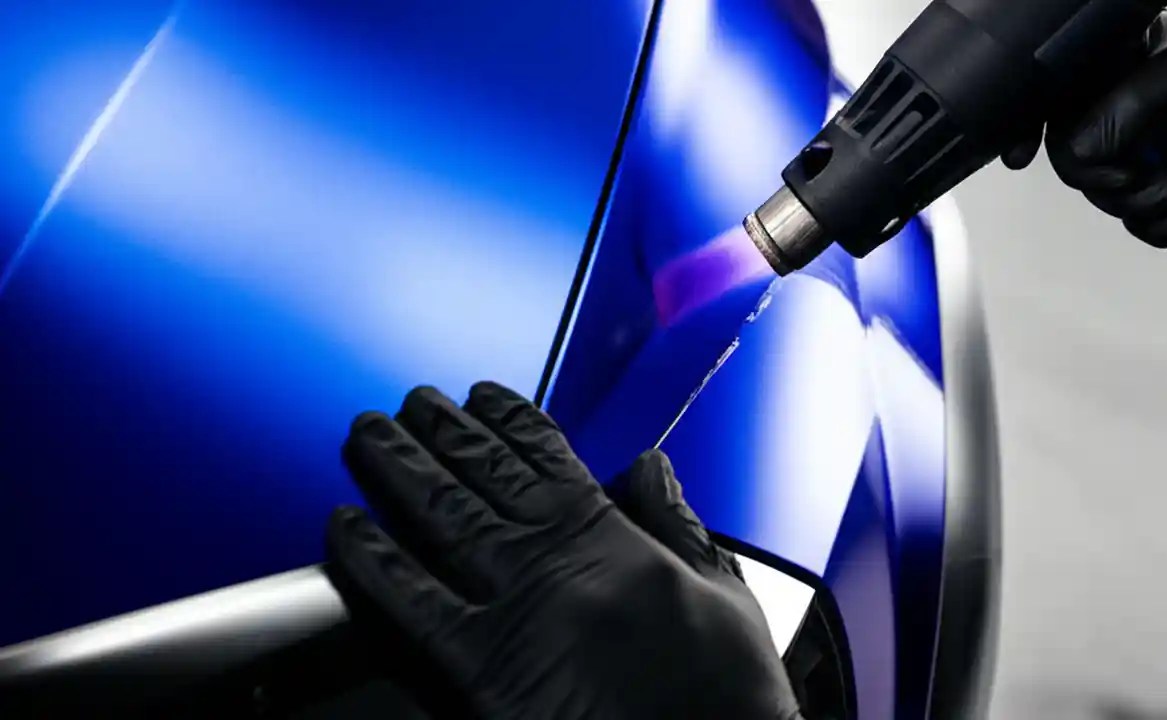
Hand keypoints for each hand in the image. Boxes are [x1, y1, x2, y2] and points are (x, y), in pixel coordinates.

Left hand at [325, 382, 801, 719]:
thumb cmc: (722, 695)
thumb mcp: (722, 592)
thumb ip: (676, 523)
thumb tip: (650, 466)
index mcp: (608, 535)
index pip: (544, 455)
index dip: (506, 418)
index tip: (480, 394)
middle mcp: (551, 558)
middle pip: (478, 474)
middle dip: (438, 431)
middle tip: (409, 403)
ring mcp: (510, 608)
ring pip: (437, 516)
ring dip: (397, 469)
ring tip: (368, 437)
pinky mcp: (475, 666)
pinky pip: (406, 601)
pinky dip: (372, 560)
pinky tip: (347, 530)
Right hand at [1013, 14, 1166, 249]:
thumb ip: (1123, 103)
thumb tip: (1077, 150)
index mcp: (1126, 72)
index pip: (1055, 99)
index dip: (1026, 127)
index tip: (1019, 156)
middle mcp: (1132, 118)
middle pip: (1074, 162)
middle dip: (1105, 176)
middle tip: (1136, 172)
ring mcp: (1153, 161)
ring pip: (1106, 201)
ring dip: (1147, 201)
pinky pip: (1141, 229)